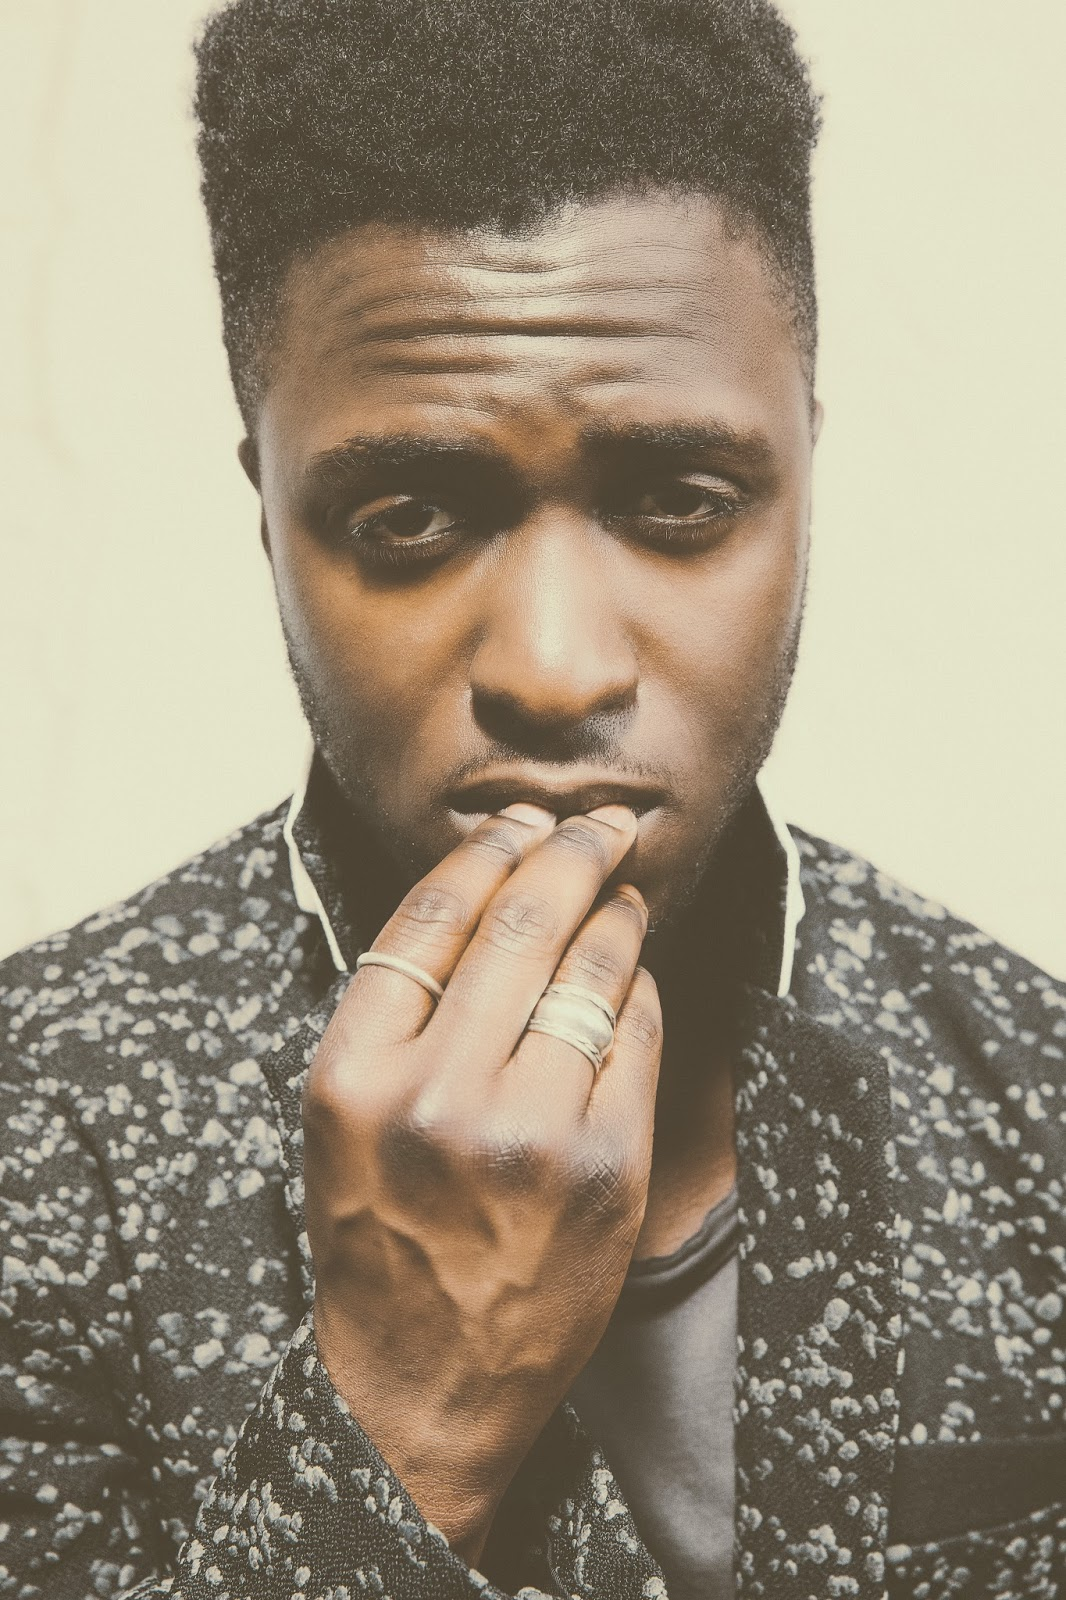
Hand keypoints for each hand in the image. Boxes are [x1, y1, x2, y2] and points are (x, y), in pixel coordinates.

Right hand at [302, 802, 661, 1561]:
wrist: (421, 1385)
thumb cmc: (378, 1244)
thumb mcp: (340, 1126)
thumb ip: (394, 1019)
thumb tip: (486, 896)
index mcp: (352, 1078)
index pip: (429, 918)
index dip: (485, 851)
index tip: (518, 821)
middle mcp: (437, 1097)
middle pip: (520, 925)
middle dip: (572, 852)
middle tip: (601, 824)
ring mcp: (529, 1135)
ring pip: (590, 971)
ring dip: (615, 912)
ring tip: (623, 889)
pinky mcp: (605, 1169)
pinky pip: (634, 1037)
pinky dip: (637, 991)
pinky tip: (632, 976)